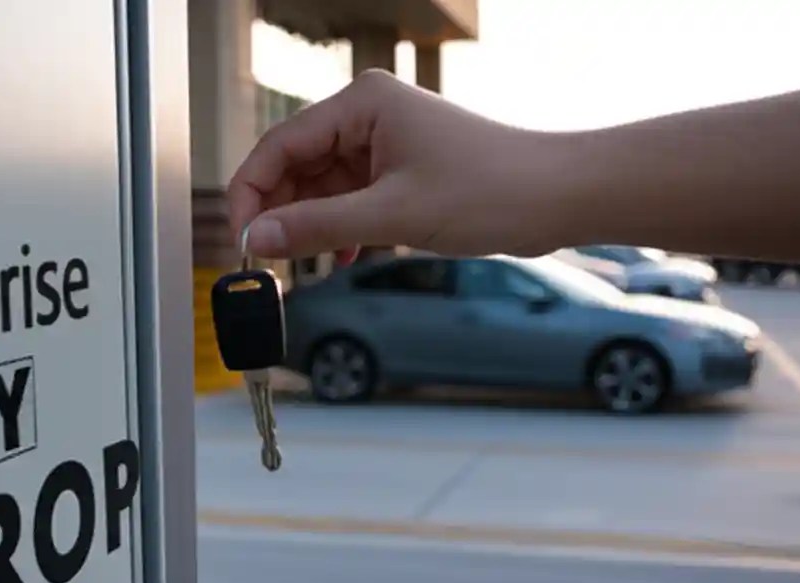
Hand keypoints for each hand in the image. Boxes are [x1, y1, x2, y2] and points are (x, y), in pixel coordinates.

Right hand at [227, 69, 569, 261]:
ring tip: (304, 262)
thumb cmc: (491, 190)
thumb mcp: (393, 215)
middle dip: (280, 212)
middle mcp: (367, 116)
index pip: (280, 145)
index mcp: (361, 104)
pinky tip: (342, 255)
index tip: (240, 238)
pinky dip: (339, 227)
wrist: (558, 197)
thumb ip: (319, 227)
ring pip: (320, 186)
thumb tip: (257, 239)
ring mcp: (383, 143)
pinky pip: (348, 197)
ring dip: (310, 225)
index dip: (251, 193)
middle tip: (267, 260)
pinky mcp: (399, 170)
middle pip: (295, 165)